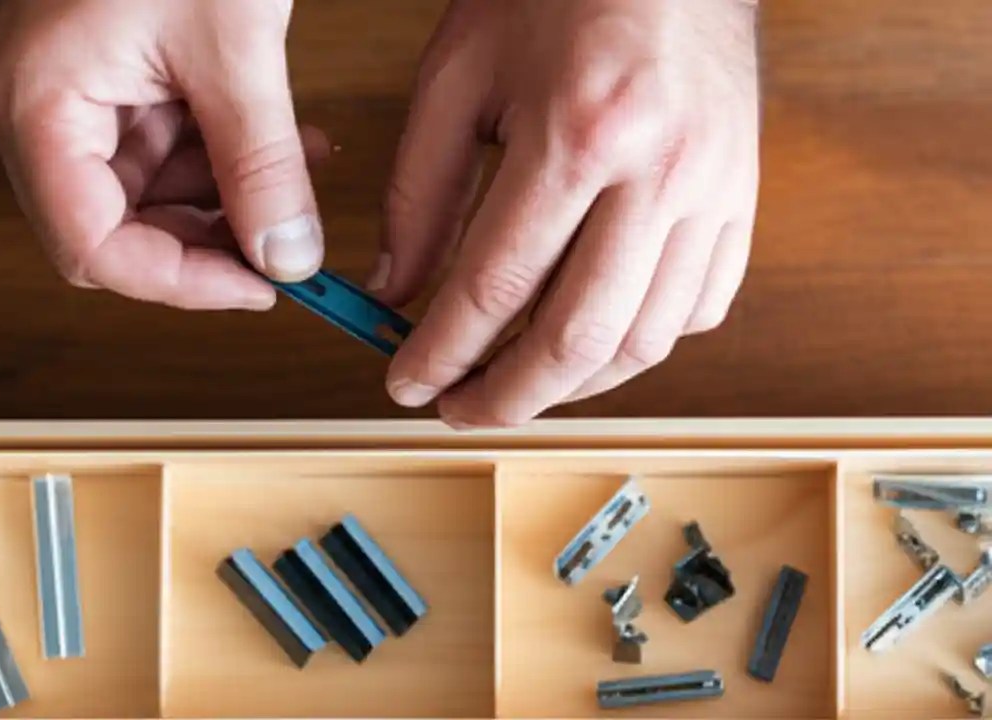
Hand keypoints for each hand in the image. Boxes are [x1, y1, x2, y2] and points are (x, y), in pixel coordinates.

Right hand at [0, 0, 327, 309]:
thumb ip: (261, 164)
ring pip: (149, 193)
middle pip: (115, 227)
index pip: (89, 249)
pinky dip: (226, 156)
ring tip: (301, 177)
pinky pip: (165, 144)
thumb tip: (288, 259)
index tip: (261, 290)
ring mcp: (72, 89)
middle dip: (209, 241)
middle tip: (287, 247)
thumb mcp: (233, 46)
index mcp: (39, 102)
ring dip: (229, 199)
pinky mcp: (111, 73)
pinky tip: (286, 145)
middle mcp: (40, 105)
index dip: (177, 283)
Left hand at [375, 0, 759, 426]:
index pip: (494, 288)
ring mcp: (715, 191)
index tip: (406, 385)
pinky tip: (592, 337)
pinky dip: (639, 343)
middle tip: (459, 409)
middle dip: (507, 398)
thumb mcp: (457, 76)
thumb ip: (419, 192)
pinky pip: (699, 308)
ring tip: (517, 385)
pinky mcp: (744, 197)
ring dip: (572, 386)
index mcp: (576, 134)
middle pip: (577, 339)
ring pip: (645, 340)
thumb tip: (396, 291)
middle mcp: (658, 173)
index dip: (441, 354)